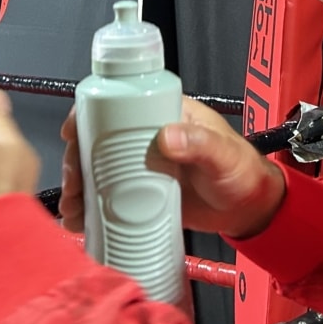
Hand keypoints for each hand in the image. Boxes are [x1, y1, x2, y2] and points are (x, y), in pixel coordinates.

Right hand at [58, 97, 284, 239]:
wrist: (250, 211)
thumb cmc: (242, 172)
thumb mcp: (222, 154)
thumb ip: (199, 143)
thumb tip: (166, 136)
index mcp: (162, 113)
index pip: (116, 104)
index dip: (87, 115)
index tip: (72, 132)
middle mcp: (145, 135)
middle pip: (97, 140)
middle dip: (76, 160)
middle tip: (72, 183)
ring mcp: (140, 164)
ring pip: (97, 168)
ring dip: (79, 185)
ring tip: (73, 208)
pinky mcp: (140, 191)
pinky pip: (108, 193)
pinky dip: (91, 206)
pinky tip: (80, 220)